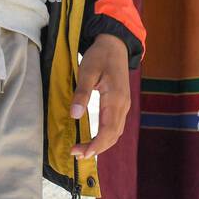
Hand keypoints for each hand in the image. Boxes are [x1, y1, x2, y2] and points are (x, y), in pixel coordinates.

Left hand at [70, 33, 130, 159]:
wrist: (115, 45)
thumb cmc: (100, 57)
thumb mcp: (87, 72)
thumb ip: (81, 94)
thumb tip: (74, 115)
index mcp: (115, 99)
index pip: (108, 131)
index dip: (95, 145)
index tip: (81, 153)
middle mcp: (123, 105)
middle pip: (113, 135)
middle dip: (96, 148)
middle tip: (77, 154)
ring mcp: (124, 105)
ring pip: (116, 132)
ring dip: (101, 144)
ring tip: (83, 150)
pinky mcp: (122, 103)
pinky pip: (116, 126)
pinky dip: (106, 136)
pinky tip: (95, 139)